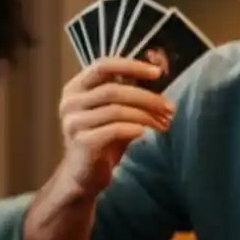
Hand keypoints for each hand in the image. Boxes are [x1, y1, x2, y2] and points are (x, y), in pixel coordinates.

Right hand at [59, 57, 174, 194]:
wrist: (85, 175)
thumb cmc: (104, 138)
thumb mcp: (117, 109)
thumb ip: (132, 88)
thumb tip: (159, 64)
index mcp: (76, 87)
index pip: (103, 65)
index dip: (131, 66)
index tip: (158, 73)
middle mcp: (70, 102)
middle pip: (113, 89)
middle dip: (147, 97)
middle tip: (169, 108)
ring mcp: (73, 122)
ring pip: (116, 110)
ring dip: (146, 116)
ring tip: (163, 124)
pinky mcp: (82, 142)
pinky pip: (114, 130)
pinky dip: (134, 129)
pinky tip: (144, 133)